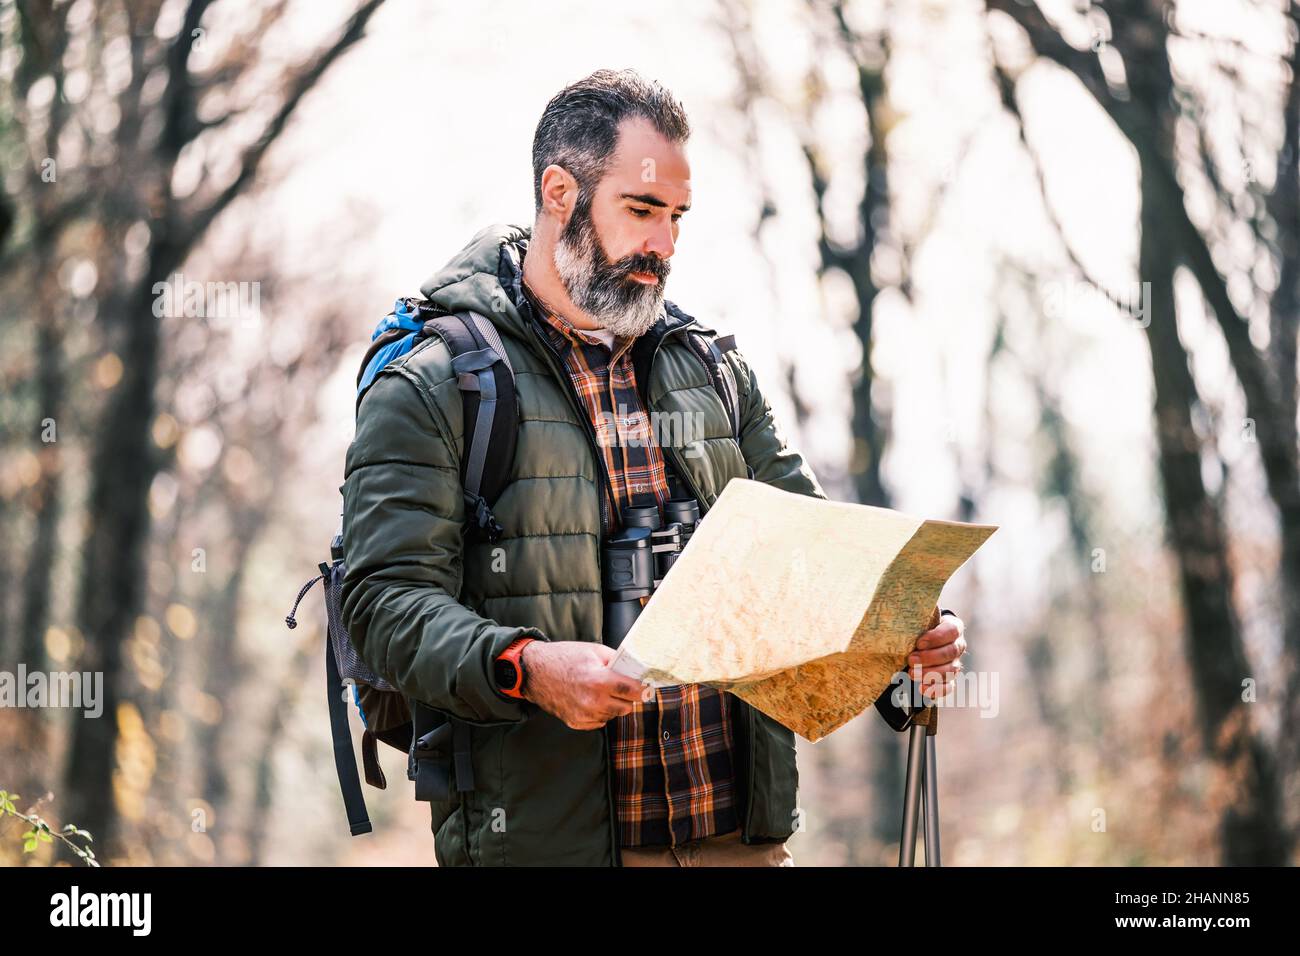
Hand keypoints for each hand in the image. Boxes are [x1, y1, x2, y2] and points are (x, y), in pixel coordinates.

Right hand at [522, 641, 643, 730]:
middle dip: (627, 697)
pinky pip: (599, 721)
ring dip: (612, 705)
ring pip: (613, 715)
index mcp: (599, 681)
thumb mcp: (593, 650)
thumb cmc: (563, 658)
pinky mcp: (576, 723)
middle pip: (627, 707)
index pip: (634, 692)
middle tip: (620, 686)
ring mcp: (584, 715)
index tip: (646, 687)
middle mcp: (593, 702)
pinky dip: (599, 712)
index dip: (643, 689)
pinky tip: (589, 699)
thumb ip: (616, 661)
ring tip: (599, 690)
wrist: (535, 671)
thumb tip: (635, 669)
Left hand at [907, 611, 966, 701]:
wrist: (920, 643)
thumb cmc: (918, 628)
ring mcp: (955, 663)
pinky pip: (948, 687)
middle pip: (950, 652)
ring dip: (930, 674)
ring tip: (911, 674)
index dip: (937, 638)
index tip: (919, 643)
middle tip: (911, 660)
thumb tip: (892, 618)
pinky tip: (922, 688)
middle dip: (929, 657)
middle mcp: (958, 645)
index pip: (952, 631)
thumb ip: (912, 621)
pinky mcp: (950, 679)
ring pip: (950, 670)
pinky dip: (936, 689)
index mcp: (953, 627)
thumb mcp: (917, 621)